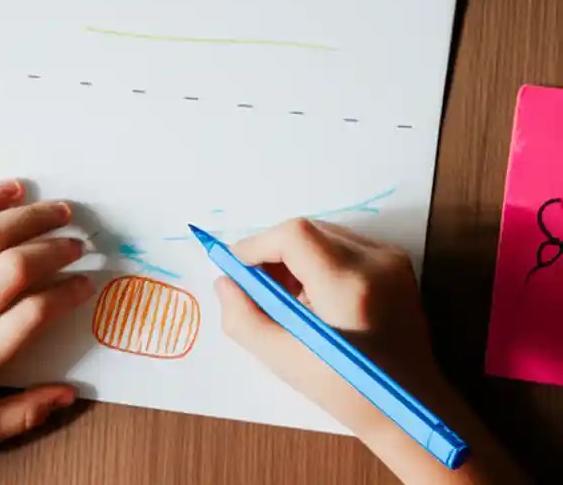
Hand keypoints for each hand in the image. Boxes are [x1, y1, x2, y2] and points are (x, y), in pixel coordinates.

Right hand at [214, 219, 436, 430]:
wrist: (411, 406)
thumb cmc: (348, 390)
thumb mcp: (284, 360)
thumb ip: (243, 318)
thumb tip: (225, 282)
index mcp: (349, 285)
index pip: (293, 234)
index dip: (256, 246)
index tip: (237, 271)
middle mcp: (376, 262)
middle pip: (307, 230)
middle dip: (274, 254)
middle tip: (261, 290)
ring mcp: (392, 260)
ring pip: (323, 235)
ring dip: (296, 258)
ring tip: (290, 299)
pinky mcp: (397, 264)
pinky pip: (343, 245)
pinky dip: (319, 262)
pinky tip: (317, 298)